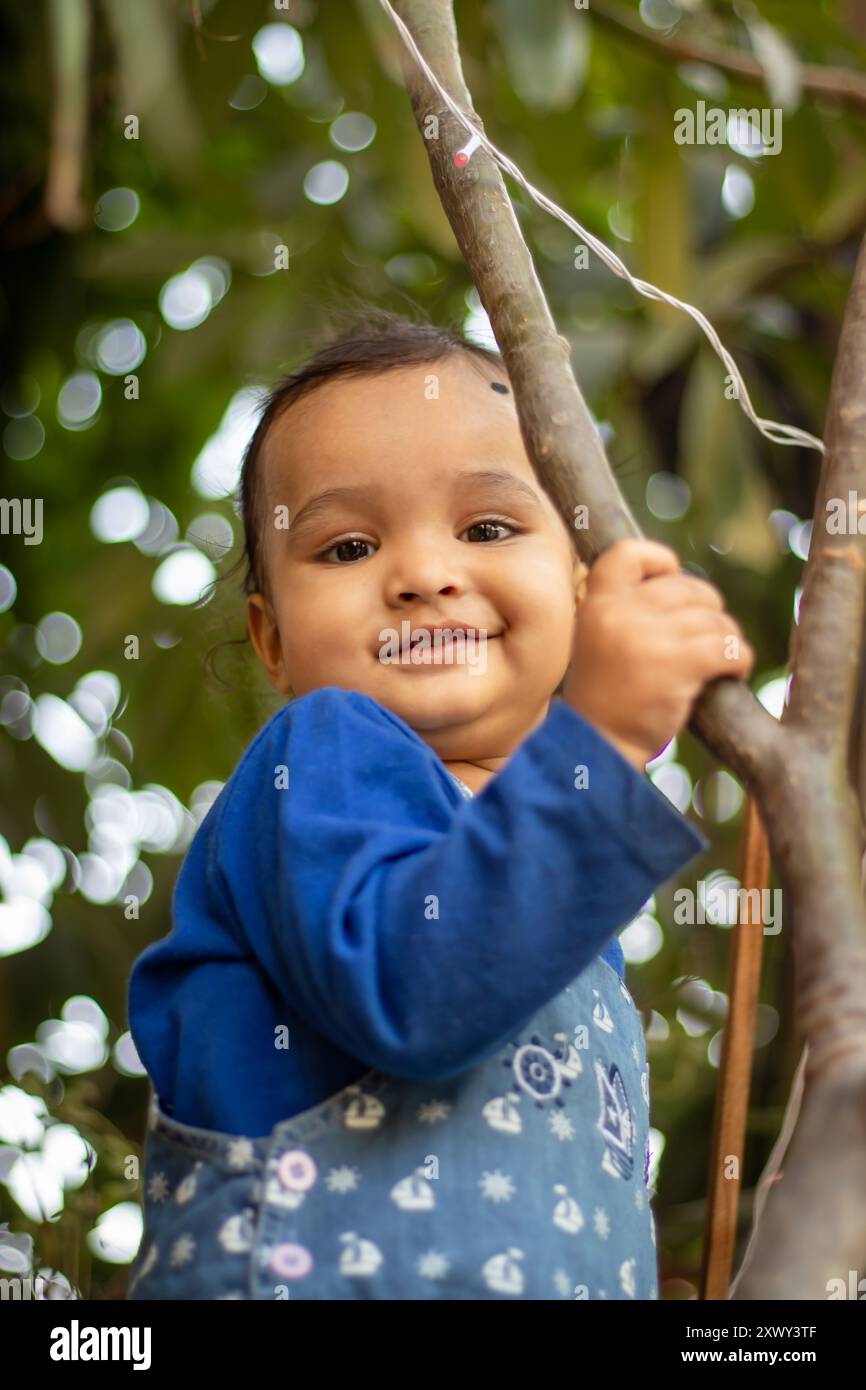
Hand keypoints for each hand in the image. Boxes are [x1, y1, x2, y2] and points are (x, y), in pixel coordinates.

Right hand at [562, 538, 754, 768]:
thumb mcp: (599, 642)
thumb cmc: (606, 699)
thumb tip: (686, 584)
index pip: (627, 553)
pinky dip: (740, 660)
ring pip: (714, 620)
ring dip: (727, 640)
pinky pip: (729, 646)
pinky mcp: (678, 664)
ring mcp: (649, 636)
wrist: (597, 749)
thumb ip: (628, 611)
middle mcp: (620, 612)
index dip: (658, 558)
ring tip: (719, 663)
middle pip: (687, 587)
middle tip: (707, 639)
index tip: (671, 577)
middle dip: (708, 611)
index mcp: (596, 604)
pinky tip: (734, 673)